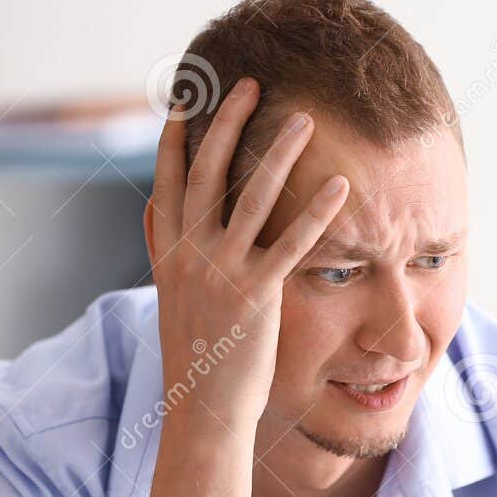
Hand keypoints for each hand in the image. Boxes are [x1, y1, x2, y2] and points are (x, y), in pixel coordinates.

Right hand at [143, 76, 349, 432]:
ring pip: (251, 197)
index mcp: (167, 254)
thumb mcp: (169, 296)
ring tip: (304, 120)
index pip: (167, 180)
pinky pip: (292, 243)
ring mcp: (221, 274)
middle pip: (207, 172)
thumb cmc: (194, 357)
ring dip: (279, 152)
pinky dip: (317, 212)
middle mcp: (189, 256)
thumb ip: (164, 249)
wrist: (203, 412)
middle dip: (228, 122)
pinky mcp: (257, 296)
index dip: (175, 137)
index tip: (186, 98)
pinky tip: (340, 186)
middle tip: (250, 84)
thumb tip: (155, 208)